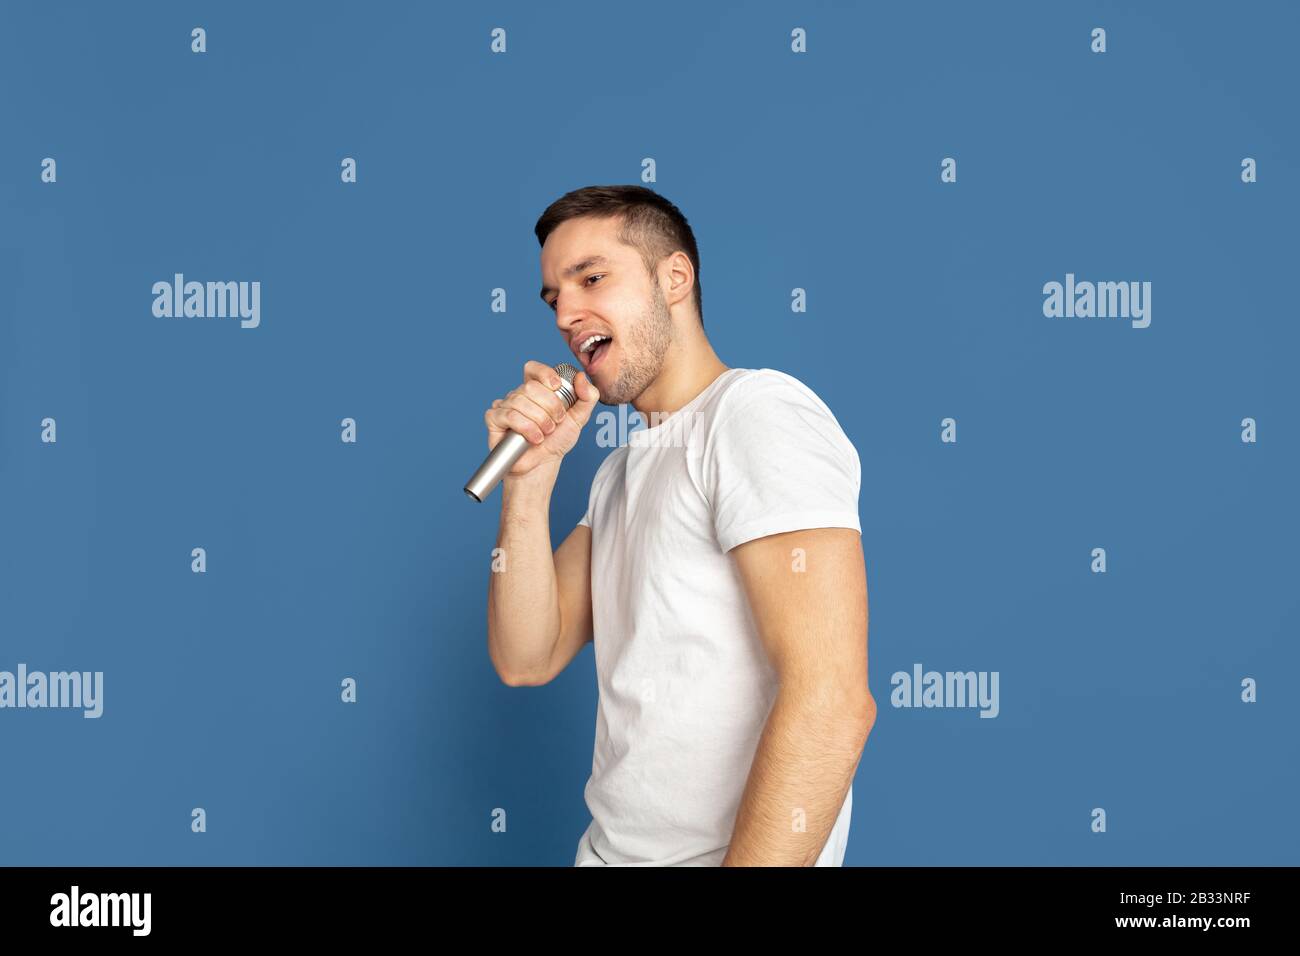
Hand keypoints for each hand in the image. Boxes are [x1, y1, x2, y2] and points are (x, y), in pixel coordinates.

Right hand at [483, 361, 599, 477]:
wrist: (543, 464)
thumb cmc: (557, 440)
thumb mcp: (579, 418)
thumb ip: (588, 396)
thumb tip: (581, 376)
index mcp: (537, 389)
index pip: (534, 369)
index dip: (544, 374)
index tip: (556, 386)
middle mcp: (519, 394)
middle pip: (530, 386)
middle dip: (549, 407)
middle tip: (555, 423)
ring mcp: (505, 405)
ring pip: (520, 401)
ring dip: (539, 420)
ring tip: (545, 433)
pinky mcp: (494, 419)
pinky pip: (509, 415)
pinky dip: (526, 428)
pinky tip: (533, 438)